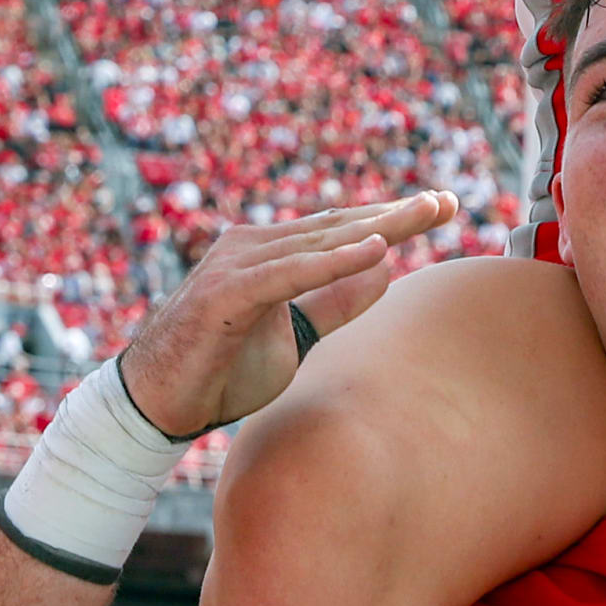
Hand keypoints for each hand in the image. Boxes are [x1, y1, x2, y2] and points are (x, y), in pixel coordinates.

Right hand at [115, 191, 458, 434]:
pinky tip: (374, 250)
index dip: (391, 217)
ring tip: (423, 214)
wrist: (157, 405)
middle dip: (396, 213)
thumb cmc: (221, 368)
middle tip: (448, 201)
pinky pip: (289, 274)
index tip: (443, 206)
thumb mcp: (294, 335)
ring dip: (375, 227)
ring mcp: (237, 263)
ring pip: (319, 241)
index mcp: (270, 251)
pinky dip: (332, 261)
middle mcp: (253, 245)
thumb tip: (385, 268)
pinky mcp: (225, 292)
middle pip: (337, 225)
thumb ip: (335, 301)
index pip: (341, 228)